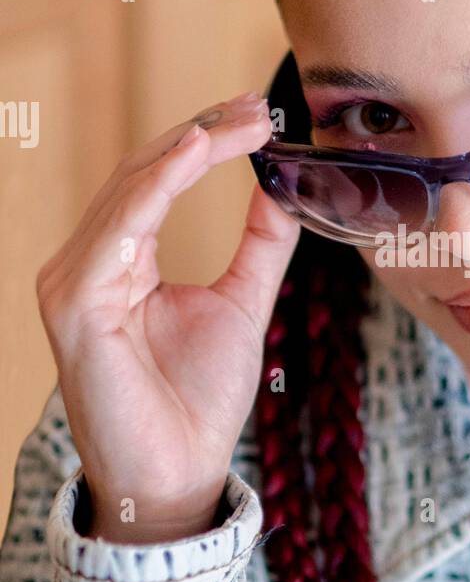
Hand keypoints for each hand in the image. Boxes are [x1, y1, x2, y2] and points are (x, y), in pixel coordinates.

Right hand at [36, 92, 298, 541]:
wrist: (179, 474)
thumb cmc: (198, 400)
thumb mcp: (241, 304)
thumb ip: (258, 246)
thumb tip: (282, 187)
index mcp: (120, 261)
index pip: (156, 179)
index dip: (205, 140)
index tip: (257, 115)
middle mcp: (89, 263)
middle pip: (142, 171)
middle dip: (202, 131)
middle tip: (256, 107)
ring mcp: (75, 281)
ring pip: (130, 188)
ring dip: (188, 146)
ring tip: (241, 122)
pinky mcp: (75, 302)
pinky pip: (120, 226)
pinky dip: (160, 183)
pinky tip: (199, 152)